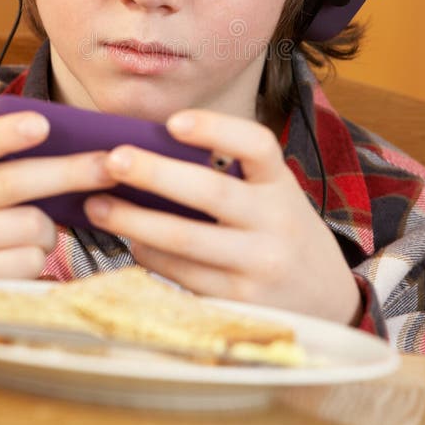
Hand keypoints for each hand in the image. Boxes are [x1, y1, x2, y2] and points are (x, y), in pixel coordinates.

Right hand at [0, 112, 116, 282]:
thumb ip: (0, 161)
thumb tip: (77, 152)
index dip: (8, 133)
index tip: (43, 123)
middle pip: (15, 183)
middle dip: (71, 171)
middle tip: (110, 164)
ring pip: (32, 225)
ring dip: (48, 227)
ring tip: (30, 228)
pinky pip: (29, 261)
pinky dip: (37, 256)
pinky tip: (15, 254)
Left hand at [84, 109, 361, 324]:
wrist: (328, 302)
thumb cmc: (283, 234)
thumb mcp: (274, 197)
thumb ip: (234, 178)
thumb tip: (153, 155)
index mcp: (282, 185)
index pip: (256, 145)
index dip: (215, 128)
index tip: (173, 121)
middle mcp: (276, 222)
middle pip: (210, 191)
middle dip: (154, 173)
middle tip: (112, 160)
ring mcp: (258, 265)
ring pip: (185, 240)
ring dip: (134, 221)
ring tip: (97, 205)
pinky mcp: (238, 302)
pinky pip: (181, 275)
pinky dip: (149, 256)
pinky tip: (130, 241)